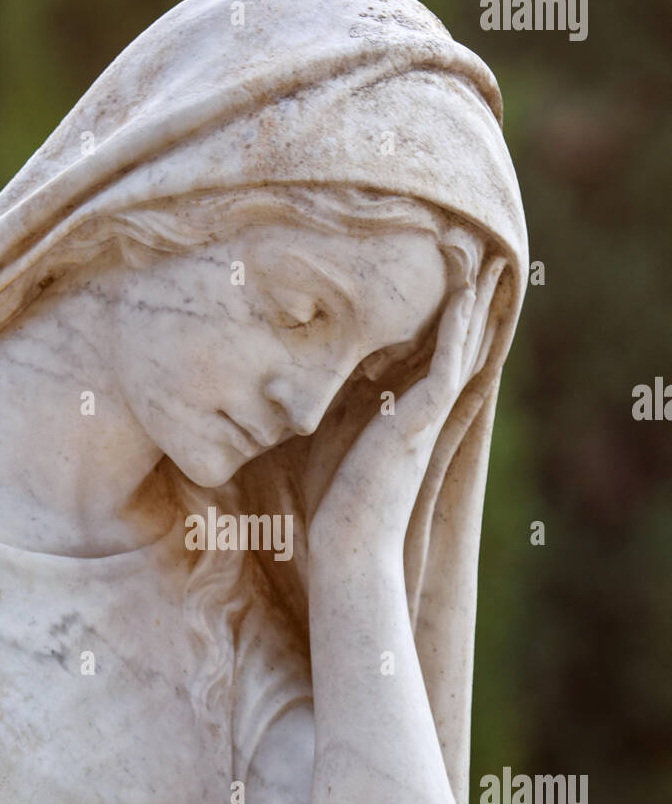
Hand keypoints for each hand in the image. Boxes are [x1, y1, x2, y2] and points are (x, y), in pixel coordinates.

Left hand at [308, 254, 505, 550]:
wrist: (349, 547)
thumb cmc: (337, 506)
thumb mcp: (335, 439)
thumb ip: (342, 405)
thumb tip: (324, 372)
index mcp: (407, 418)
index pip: (432, 361)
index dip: (444, 324)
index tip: (448, 283)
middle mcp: (425, 414)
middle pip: (456, 348)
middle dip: (468, 305)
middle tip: (480, 257)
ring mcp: (428, 417)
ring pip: (460, 348)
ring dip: (470, 304)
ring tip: (480, 258)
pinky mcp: (421, 420)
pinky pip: (449, 362)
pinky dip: (457, 326)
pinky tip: (465, 292)